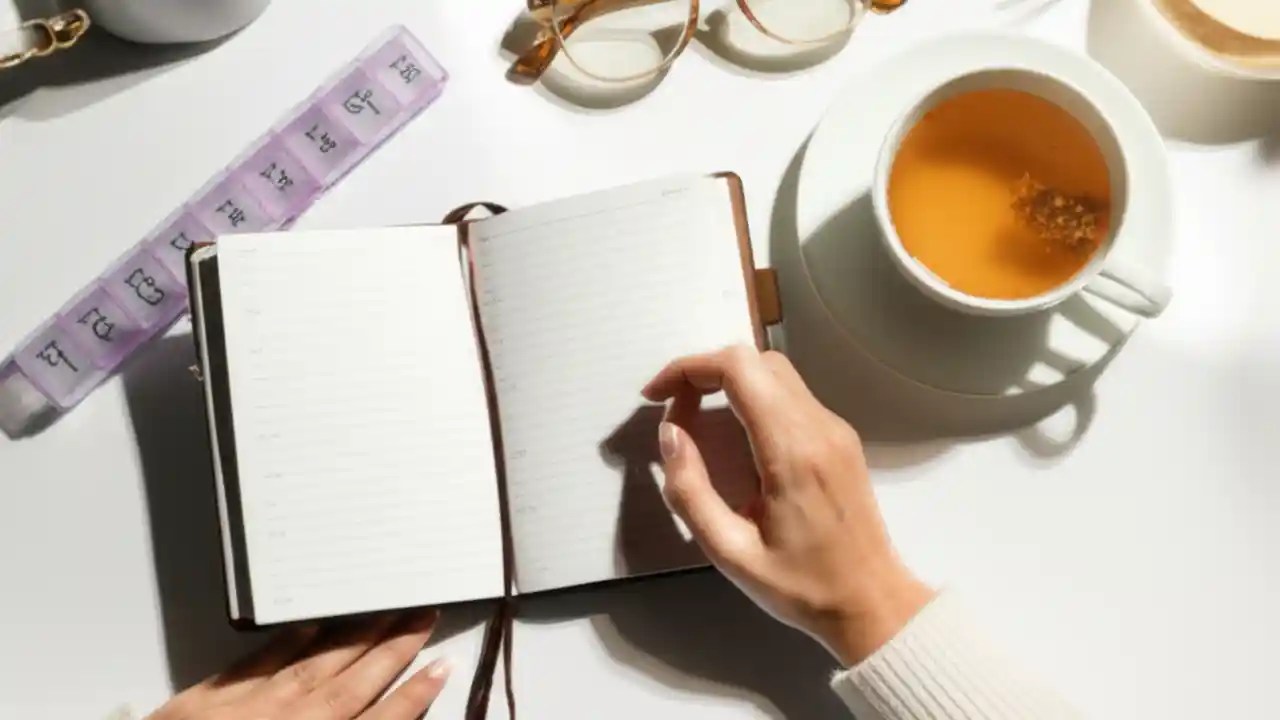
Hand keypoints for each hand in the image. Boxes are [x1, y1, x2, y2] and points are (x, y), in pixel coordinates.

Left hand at [148, 609, 449, 719]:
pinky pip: (262, 660)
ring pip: (318, 663)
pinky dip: (293, 641)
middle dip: (396, 648)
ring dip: (358, 636)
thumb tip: (368, 719)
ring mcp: (251, 707)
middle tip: (425, 614)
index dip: (413, 696)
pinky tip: (315, 624)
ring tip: (387, 611)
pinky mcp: (210, 699)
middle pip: (355, 682)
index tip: (442, 667)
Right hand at [643, 346, 933, 665]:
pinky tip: (732, 436)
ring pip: (775, 372)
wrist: (872, 604)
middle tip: (673, 413)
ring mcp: (835, 429)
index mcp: (792, 450)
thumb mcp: (730, 552)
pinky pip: (790, 395)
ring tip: (695, 422)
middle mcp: (819, 426)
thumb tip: (669, 434)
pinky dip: (751, 397)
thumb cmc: (801, 587)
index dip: (688, 368)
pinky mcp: (840, 439)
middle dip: (704, 372)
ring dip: (728, 382)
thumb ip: (691, 491)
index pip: (738, 369)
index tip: (654, 396)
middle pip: (756, 360)